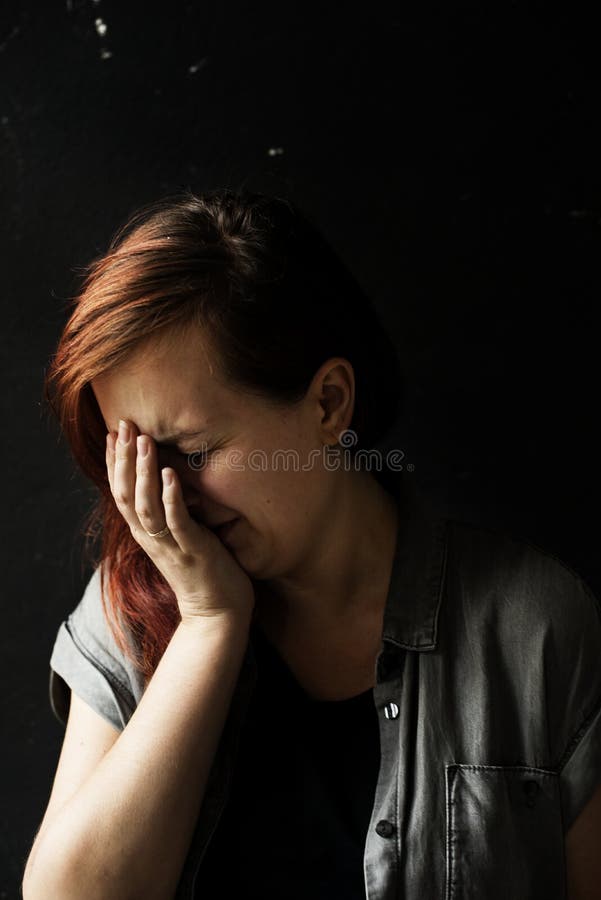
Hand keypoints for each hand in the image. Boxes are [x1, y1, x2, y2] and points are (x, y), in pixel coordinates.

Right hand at [106, 418, 255, 625]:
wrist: (217, 612)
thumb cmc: (202, 570)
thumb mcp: (180, 536)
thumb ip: (169, 513)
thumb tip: (168, 480)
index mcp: (146, 533)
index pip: (120, 493)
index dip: (113, 463)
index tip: (111, 433)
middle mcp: (151, 538)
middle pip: (126, 494)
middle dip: (122, 459)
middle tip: (122, 426)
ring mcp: (170, 546)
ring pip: (146, 506)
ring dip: (143, 472)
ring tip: (143, 442)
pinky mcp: (192, 551)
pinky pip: (177, 522)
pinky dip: (172, 498)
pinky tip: (171, 474)